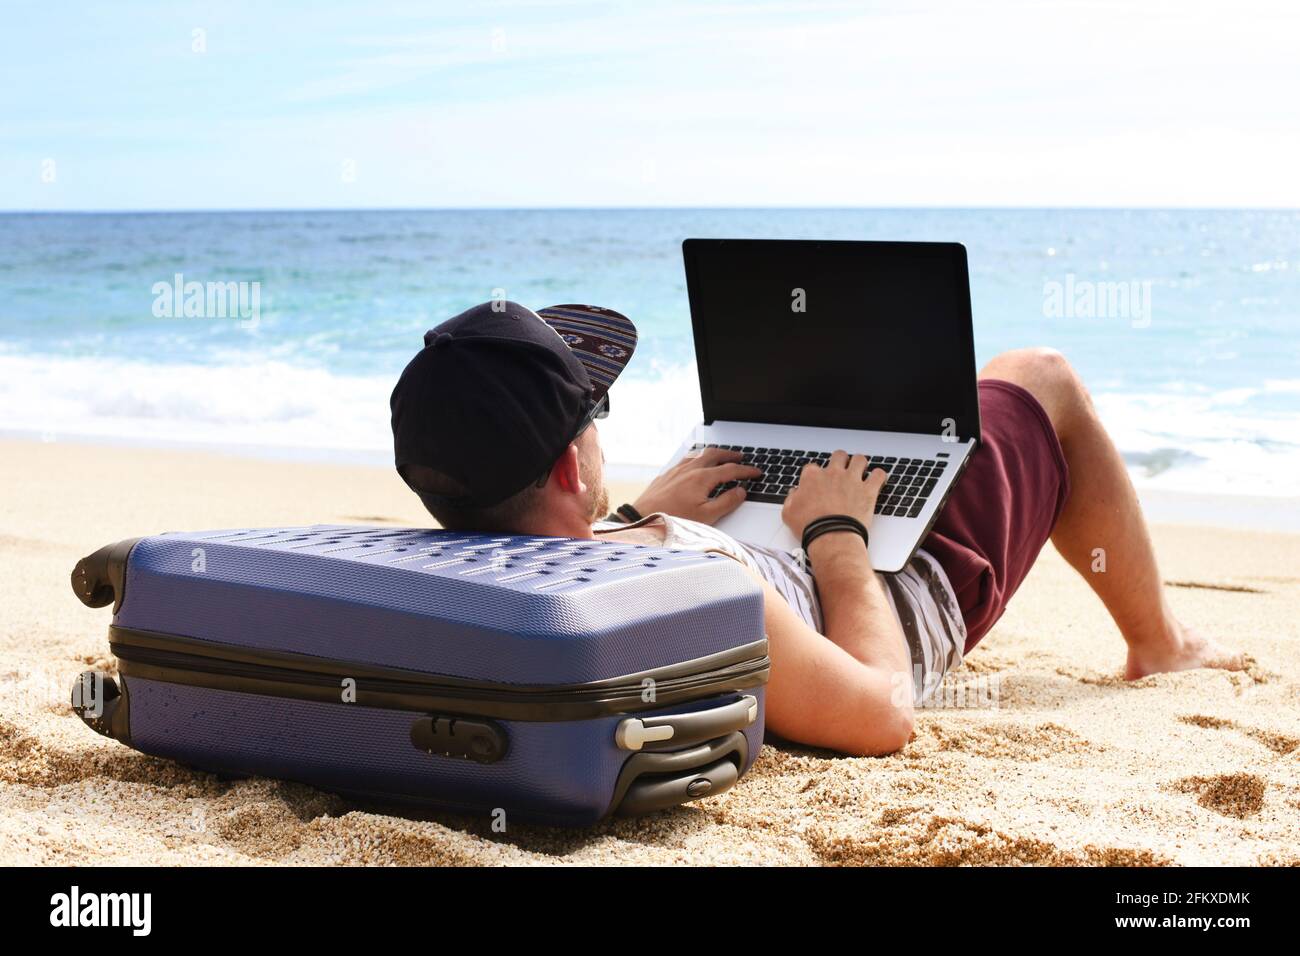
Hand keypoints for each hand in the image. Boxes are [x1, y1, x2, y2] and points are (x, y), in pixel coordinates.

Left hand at [631, 447, 762, 524]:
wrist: (643, 519)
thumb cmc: (673, 519)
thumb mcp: (706, 516)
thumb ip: (726, 502)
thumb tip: (740, 492)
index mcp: (702, 478)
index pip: (730, 470)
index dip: (746, 471)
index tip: (756, 472)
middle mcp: (689, 470)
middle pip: (714, 454)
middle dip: (730, 455)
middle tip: (740, 458)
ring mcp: (676, 470)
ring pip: (699, 454)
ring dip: (713, 454)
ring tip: (720, 457)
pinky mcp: (666, 475)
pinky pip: (685, 459)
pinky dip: (697, 458)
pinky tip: (695, 464)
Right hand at [781, 450, 886, 537]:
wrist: (831, 538)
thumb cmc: (811, 527)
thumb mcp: (789, 513)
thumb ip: (791, 498)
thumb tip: (794, 493)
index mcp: (812, 477)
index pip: (813, 467)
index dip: (816, 474)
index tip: (819, 482)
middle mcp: (833, 474)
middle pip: (838, 456)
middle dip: (840, 461)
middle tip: (841, 470)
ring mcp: (852, 480)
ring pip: (859, 459)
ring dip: (860, 464)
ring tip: (860, 471)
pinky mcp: (868, 490)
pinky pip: (879, 475)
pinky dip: (879, 476)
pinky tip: (877, 479)